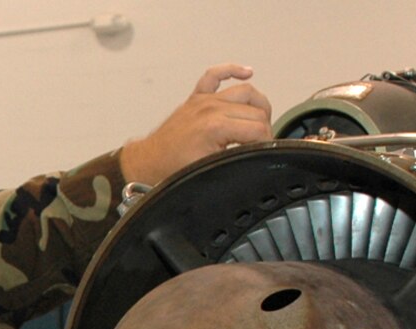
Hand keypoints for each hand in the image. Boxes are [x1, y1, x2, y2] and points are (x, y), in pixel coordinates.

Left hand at [119, 63, 272, 184]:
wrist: (149, 162)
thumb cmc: (172, 169)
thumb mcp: (210, 170)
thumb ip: (237, 159)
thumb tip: (257, 154)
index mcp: (216, 126)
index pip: (259, 128)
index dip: (266, 142)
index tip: (264, 152)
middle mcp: (211, 108)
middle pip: (256, 111)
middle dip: (264, 129)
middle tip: (261, 144)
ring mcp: (204, 100)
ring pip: (245, 92)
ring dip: (258, 106)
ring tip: (260, 123)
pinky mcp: (197, 97)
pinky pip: (216, 75)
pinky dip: (232, 70)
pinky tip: (247, 73)